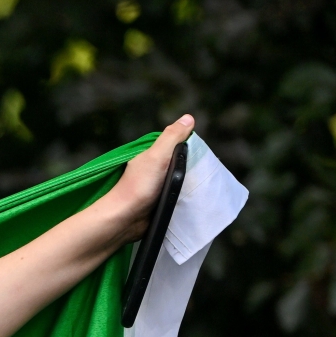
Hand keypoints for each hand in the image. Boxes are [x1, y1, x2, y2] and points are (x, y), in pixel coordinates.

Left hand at [97, 114, 195, 248]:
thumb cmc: (139, 186)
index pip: (179, 146)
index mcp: (153, 155)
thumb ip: (171, 137)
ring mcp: (157, 187)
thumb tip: (188, 117)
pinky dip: (187, 197)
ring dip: (192, 184)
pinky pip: (179, 197)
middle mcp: (155, 169)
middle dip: (195, 167)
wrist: (125, 218)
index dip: (193, 148)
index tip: (207, 156)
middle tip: (210, 174)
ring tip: (207, 188)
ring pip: (182, 181)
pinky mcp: (160, 203)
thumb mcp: (156, 156)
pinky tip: (196, 199)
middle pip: (183, 163)